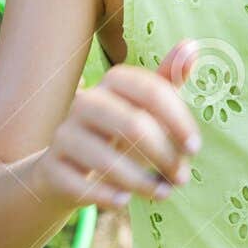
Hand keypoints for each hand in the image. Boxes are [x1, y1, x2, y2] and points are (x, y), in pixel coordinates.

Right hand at [33, 41, 201, 211]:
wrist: (64, 166)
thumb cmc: (117, 132)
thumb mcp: (143, 106)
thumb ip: (167, 80)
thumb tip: (192, 45)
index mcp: (112, 82)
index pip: (152, 91)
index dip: (179, 119)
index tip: (195, 147)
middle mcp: (86, 103)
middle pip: (133, 125)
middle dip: (164, 155)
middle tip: (182, 178)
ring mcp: (64, 135)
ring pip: (107, 159)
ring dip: (142, 182)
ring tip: (163, 194)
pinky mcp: (52, 168)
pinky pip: (80, 184)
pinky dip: (106, 195)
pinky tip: (125, 202)